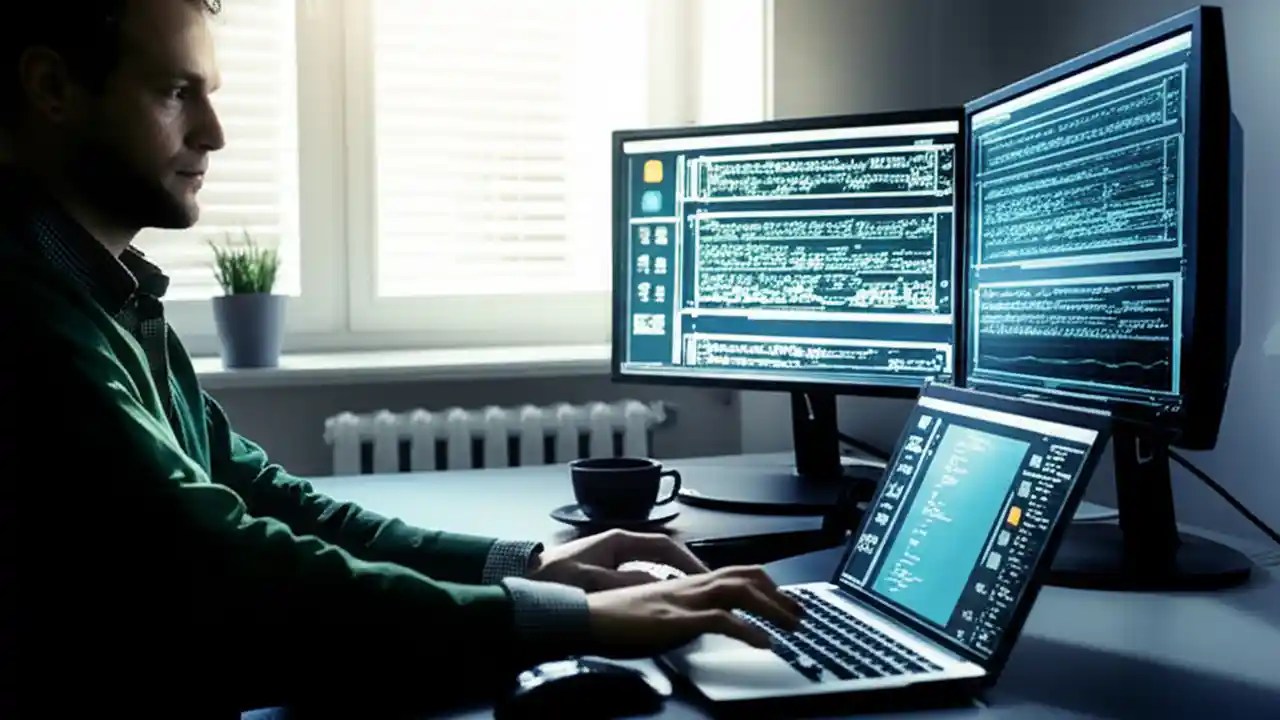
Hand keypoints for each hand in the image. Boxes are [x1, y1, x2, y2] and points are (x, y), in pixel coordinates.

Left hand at [527, 528, 709, 590]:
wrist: (521, 579)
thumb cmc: (553, 578)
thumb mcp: (592, 580)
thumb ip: (627, 581)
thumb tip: (659, 584)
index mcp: (619, 540)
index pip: (664, 545)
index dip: (688, 560)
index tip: (706, 576)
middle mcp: (619, 544)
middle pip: (662, 554)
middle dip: (685, 569)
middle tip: (706, 587)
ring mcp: (613, 556)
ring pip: (652, 565)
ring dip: (670, 578)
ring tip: (689, 595)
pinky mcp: (605, 570)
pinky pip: (639, 575)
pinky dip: (654, 585)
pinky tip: (659, 600)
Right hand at [585, 565, 802, 657]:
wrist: (585, 615)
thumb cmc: (614, 616)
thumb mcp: (657, 611)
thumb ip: (682, 610)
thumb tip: (702, 620)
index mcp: (685, 582)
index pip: (734, 572)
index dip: (764, 583)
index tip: (782, 599)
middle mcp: (689, 585)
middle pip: (745, 575)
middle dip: (778, 593)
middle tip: (798, 613)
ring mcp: (684, 599)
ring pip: (740, 590)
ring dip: (773, 608)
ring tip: (793, 627)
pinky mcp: (677, 618)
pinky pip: (721, 619)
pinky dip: (748, 630)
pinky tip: (764, 644)